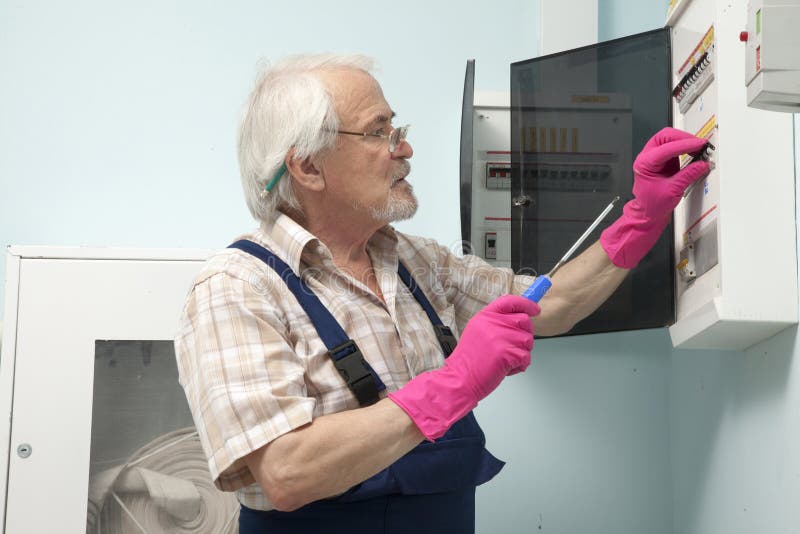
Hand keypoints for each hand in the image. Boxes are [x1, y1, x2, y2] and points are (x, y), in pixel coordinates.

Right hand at [388, 295, 539, 439]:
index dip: (526, 304)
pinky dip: (519, 366)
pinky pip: (526, 357)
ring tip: (504, 360)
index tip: (535, 309)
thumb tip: (518, 320)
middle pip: (525, 320)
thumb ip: (496, 323)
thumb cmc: (468, 361)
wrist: (459, 379)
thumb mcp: (477, 332)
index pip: (510, 301)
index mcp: (485, 316)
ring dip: (521, 353)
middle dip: (524, 334)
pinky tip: (504, 368)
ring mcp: (501, 337)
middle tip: (512, 346)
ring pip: (528, 340)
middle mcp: (493, 323)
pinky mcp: (507, 353)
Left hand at [600, 127, 710, 268]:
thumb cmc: (652, 204)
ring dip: (684, 141)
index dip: (685, 145)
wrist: (647, 213)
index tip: (700, 144)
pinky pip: (672, 146)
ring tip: (698, 148)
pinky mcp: (661, 159)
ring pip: (668, 138)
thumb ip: (688, 175)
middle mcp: (646, 158)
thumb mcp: (673, 191)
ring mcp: (653, 157)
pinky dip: (683, 147)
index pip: (666, 148)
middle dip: (683, 138)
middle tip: (699, 144)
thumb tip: (702, 164)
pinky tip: (693, 152)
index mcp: (644, 164)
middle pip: (665, 136)